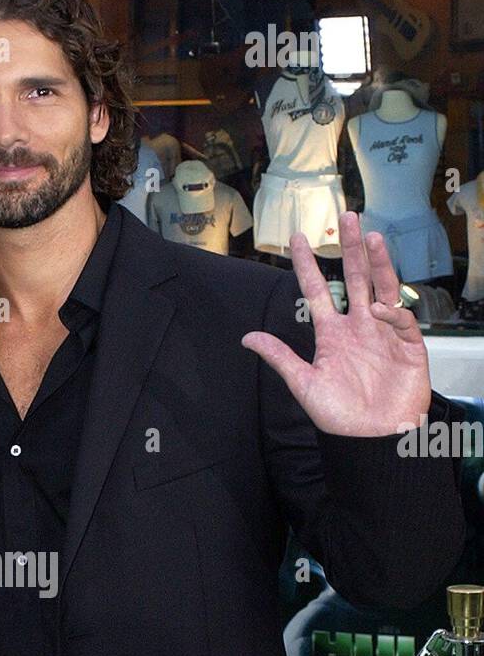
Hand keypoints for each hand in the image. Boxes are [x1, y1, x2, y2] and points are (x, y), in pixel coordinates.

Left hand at [241, 210, 431, 436]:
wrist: (373, 439)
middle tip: (348, 216)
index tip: (296, 238)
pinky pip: (401, 318)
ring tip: (372, 235)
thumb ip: (279, 357)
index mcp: (332, 334)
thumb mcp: (303, 384)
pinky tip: (381, 308)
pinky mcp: (409, 345)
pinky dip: (392, 310)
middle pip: (355, 278)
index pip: (318, 290)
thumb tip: (246, 338)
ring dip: (378, 262)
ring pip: (382, 287)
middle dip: (352, 248)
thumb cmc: (339, 417)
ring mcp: (384, 332)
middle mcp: (358, 327)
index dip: (307, 265)